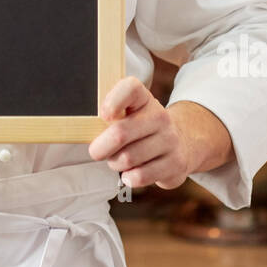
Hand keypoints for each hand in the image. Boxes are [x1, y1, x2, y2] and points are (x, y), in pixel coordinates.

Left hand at [87, 76, 190, 190]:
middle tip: (96, 152)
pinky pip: (140, 176)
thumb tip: (85, 131)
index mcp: (144, 99)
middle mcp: (160, 116)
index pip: (130, 88)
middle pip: (120, 133)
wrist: (181, 143)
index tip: (103, 115)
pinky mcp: (175, 163)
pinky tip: (131, 173)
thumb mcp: (129, 114)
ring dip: (115, 164)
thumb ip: (110, 116)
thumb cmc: (141, 129)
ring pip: (127, 158)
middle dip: (101, 148)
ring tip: (119, 160)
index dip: (113, 100)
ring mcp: (170, 140)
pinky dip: (129, 178)